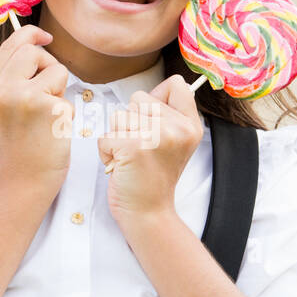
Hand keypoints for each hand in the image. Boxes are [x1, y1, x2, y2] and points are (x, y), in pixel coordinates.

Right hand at [0, 25, 73, 198]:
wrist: (23, 181)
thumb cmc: (19, 146)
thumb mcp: (0, 109)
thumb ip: (10, 79)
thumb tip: (35, 45)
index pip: (10, 45)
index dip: (31, 34)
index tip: (46, 36)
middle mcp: (1, 91)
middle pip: (33, 51)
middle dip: (47, 65)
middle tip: (48, 91)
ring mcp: (24, 99)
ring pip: (56, 69)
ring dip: (60, 89)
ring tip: (48, 115)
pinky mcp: (48, 109)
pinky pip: (67, 96)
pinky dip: (66, 112)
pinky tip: (54, 130)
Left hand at [98, 74, 202, 223]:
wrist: (148, 212)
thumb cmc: (153, 177)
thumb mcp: (174, 142)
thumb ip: (166, 114)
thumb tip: (149, 92)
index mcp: (190, 125)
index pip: (176, 84)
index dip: (156, 98)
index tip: (153, 123)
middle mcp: (178, 128)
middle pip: (139, 98)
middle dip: (131, 120)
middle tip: (140, 147)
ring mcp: (157, 137)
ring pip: (119, 116)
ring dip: (117, 137)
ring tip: (130, 157)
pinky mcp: (134, 148)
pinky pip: (106, 136)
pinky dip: (106, 152)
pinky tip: (121, 166)